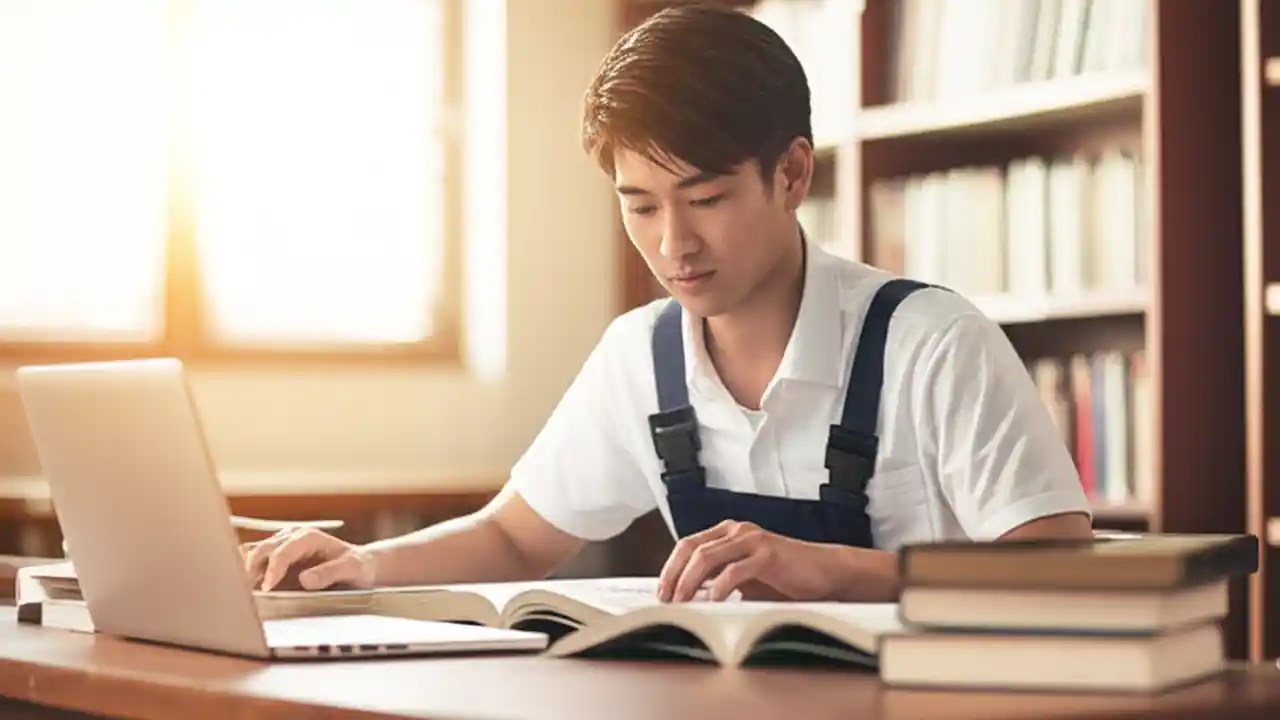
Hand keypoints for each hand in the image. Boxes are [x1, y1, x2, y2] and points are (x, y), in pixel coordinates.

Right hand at [241, 527, 375, 590]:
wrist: (360, 566)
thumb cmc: (357, 567)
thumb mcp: (352, 569)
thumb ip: (330, 573)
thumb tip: (304, 580)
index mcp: (308, 537)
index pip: (283, 552)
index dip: (272, 570)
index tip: (267, 588)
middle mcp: (292, 538)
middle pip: (262, 550)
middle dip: (251, 569)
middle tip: (247, 593)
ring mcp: (283, 547)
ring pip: (255, 555)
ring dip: (246, 572)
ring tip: (243, 594)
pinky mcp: (277, 559)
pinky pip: (257, 563)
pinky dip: (249, 574)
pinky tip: (248, 590)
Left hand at [657, 520, 845, 602]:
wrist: (825, 573)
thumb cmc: (785, 578)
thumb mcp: (744, 578)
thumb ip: (718, 579)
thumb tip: (688, 596)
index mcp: (728, 533)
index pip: (687, 545)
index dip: (670, 567)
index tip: (661, 591)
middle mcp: (737, 531)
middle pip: (691, 548)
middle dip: (674, 574)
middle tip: (666, 599)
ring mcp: (752, 540)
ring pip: (707, 556)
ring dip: (689, 582)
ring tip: (682, 602)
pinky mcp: (768, 554)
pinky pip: (734, 570)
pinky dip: (719, 587)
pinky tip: (714, 601)